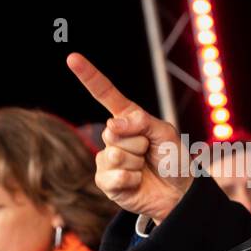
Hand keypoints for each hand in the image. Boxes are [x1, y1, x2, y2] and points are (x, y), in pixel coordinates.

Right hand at [65, 52, 191, 222]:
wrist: (178, 192)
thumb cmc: (172, 159)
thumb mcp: (164, 132)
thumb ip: (140, 122)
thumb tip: (112, 125)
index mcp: (127, 118)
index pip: (104, 94)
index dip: (88, 76)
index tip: (72, 58)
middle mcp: (113, 137)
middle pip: (113, 132)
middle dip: (138, 143)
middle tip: (149, 153)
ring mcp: (107, 159)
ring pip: (115, 155)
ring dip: (136, 163)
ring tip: (144, 168)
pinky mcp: (105, 181)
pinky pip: (112, 176)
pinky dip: (130, 180)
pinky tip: (136, 182)